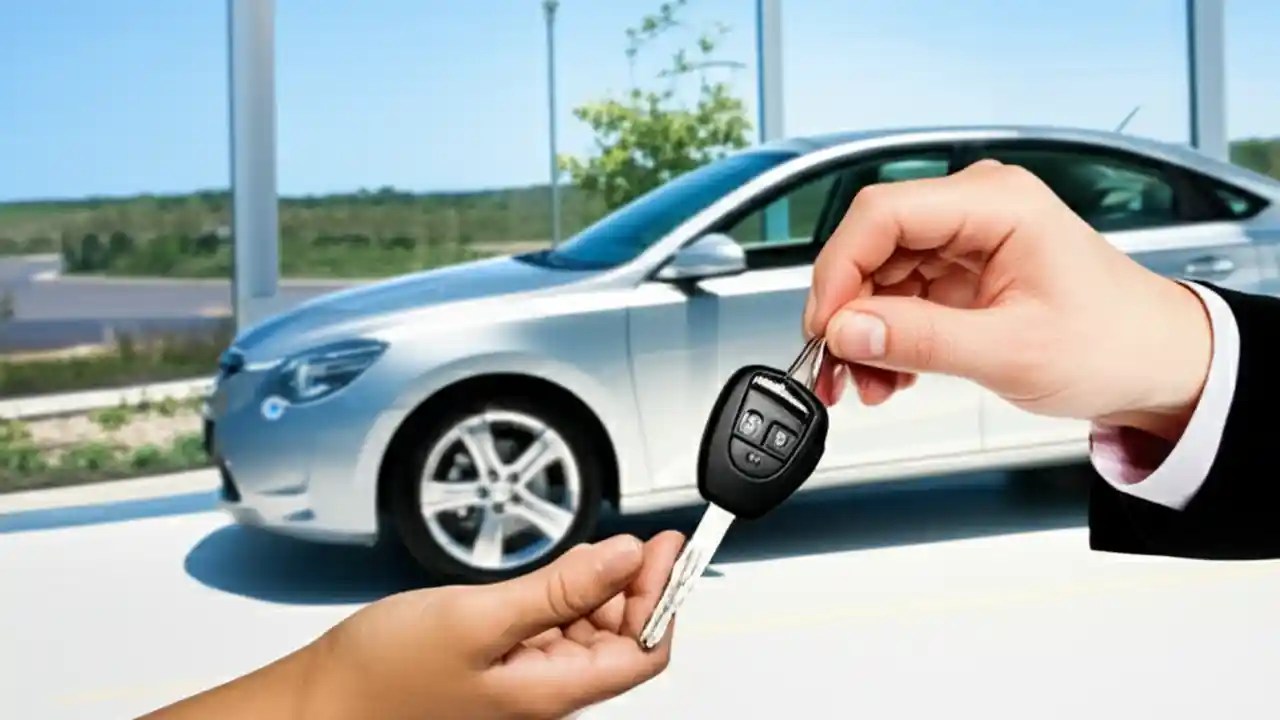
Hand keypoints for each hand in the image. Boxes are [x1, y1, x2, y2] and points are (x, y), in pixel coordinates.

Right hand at [309, 532, 685, 719]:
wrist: (326, 699)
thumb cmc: (383, 674)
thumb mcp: (478, 617)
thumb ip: (559, 588)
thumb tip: (627, 556)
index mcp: (550, 693)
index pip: (645, 652)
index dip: (666, 598)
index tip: (668, 548)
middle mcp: (545, 694)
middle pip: (623, 641)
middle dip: (639, 589)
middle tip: (646, 541)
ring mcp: (524, 682)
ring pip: (591, 634)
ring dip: (603, 591)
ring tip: (601, 553)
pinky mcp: (502, 667)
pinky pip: (555, 632)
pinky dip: (568, 599)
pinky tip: (562, 575)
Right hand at [803, 159, 1212, 440]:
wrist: (1157, 366)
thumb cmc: (1114, 343)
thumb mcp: (1009, 351)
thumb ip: (919, 339)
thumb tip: (846, 331)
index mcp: (996, 203)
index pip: (883, 215)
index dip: (840, 271)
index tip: (825, 326)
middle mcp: (977, 210)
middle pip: (873, 244)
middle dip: (847, 310)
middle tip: (834, 365)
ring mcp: (967, 240)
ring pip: (879, 275)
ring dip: (863, 332)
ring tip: (865, 382)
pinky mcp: (963, 272)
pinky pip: (900, 296)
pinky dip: (886, 337)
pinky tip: (888, 373)